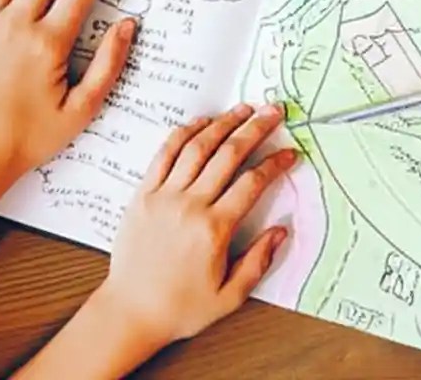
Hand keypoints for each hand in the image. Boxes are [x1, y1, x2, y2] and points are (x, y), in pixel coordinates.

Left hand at [99, 104, 296, 344]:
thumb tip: (281, 230)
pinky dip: (184, 133)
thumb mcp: (229, 296)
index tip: (290, 153)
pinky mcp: (143, 194)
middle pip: (228, 155)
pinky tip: (201, 123)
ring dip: (223, 123)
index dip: (275, 164)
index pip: (252, 183)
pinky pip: (165, 155)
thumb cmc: (180, 308)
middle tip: (273, 112)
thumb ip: (258, 262)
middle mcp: (190, 205)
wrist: (130, 310)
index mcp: (214, 229)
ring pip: (197, 147)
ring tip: (243, 109)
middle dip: (255, 129)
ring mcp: (163, 196)